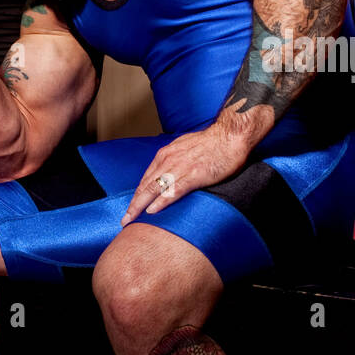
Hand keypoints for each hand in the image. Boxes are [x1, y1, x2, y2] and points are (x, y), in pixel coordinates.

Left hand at [120, 125, 250, 225]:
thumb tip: (168, 172)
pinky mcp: (193, 175)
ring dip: (140, 206)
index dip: (137, 195)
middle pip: (145, 186)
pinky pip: (173, 190)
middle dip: (133, 204)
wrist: (230, 134)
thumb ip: (174, 160)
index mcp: (165, 155)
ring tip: (131, 219)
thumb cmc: (211, 142)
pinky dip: (161, 202)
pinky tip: (152, 211)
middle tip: (124, 219)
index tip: (131, 207)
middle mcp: (168, 161)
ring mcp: (180, 168)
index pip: (146, 179)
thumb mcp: (184, 147)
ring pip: (154, 189)